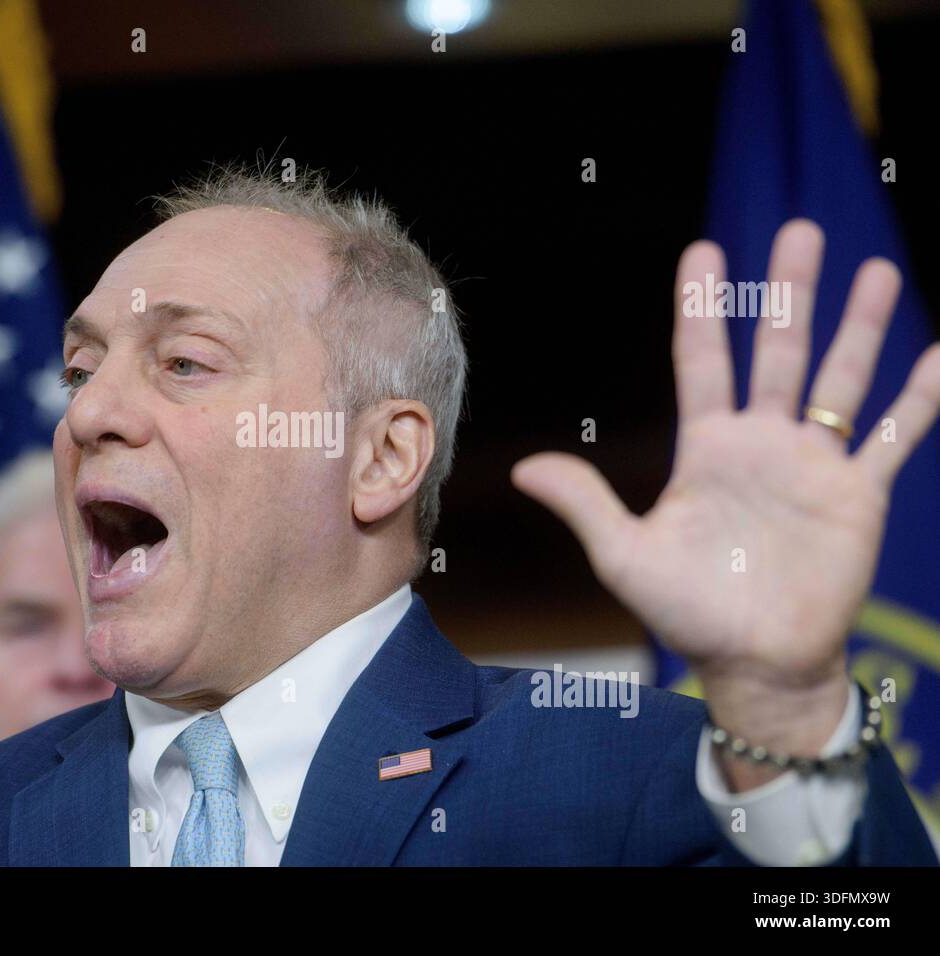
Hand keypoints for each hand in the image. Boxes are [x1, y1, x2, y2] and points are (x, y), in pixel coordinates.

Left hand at [511, 220, 939, 779]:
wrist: (755, 662)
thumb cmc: (687, 612)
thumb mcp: (626, 556)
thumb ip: (586, 504)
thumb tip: (523, 469)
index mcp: (706, 448)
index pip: (703, 360)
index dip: (703, 308)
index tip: (703, 251)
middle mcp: (762, 443)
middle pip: (779, 352)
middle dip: (789, 293)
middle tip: (799, 230)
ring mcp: (813, 464)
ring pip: (841, 378)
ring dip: (858, 326)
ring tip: (874, 268)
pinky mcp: (857, 494)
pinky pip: (893, 436)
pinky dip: (919, 399)